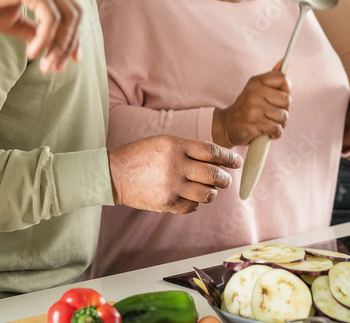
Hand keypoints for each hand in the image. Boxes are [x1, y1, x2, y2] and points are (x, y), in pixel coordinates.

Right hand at [0, 0, 80, 72]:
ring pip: (66, 17)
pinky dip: (45, 38)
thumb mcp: (13, 22)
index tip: (72, 60)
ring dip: (58, 45)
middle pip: (75, 15)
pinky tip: (32, 53)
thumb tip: (51, 48)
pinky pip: (49, 17)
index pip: (72, 11)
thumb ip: (34, 31)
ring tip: (45, 65)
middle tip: (57, 68)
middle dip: (69, 44)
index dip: (75, 37)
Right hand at [108, 135, 241, 213]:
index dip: (228, 157)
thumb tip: (217, 158)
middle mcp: (175, 165)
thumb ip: (189, 148)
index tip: (236, 161)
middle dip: (224, 178)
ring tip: (210, 190)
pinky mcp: (166, 203)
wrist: (114, 174)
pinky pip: (192, 207)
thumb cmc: (141, 155)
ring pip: (206, 194)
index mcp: (175, 145)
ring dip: (212, 192)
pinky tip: (191, 198)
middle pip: (213, 174)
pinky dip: (195, 203)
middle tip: (225, 179)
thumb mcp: (164, 142)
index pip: (211, 151)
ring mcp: (171, 186)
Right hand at [211, 64, 290, 147]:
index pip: (283, 78)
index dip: (285, 89)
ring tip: (268, 122)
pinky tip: (266, 130)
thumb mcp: (257, 88)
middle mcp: (254, 93)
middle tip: (271, 112)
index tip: (277, 96)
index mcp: (256, 82)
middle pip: (287, 99)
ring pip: (283, 116)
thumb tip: (285, 61)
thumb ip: (272, 77)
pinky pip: (277, 129)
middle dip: (283, 109)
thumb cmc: (247, 107)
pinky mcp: (254, 125)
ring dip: (279, 123)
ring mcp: (254, 109)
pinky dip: (274, 133)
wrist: (226, 125)